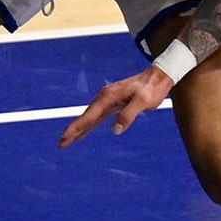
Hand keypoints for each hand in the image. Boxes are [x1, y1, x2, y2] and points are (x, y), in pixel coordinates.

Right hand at [59, 65, 174, 143]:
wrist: (158, 76)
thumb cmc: (151, 88)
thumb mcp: (143, 101)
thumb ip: (129, 114)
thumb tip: (116, 129)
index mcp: (108, 97)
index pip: (89, 116)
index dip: (76, 128)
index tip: (65, 137)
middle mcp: (105, 97)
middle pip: (85, 117)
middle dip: (73, 130)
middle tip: (61, 144)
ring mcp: (108, 99)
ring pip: (90, 117)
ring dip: (79, 128)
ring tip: (69, 140)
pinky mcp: (113, 102)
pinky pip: (98, 115)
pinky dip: (90, 124)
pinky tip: (85, 131)